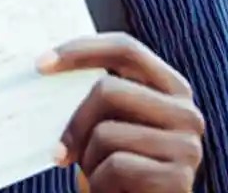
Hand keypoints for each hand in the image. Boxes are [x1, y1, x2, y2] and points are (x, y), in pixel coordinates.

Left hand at [38, 33, 204, 191]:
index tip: (41, 64)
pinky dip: (100, 184)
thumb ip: (97, 99)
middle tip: (60, 151)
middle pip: (108, 90)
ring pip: (106, 133)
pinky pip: (116, 166)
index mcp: (171, 88)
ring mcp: (187, 146)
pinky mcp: (178, 179)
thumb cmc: (118, 170)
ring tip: (99, 176)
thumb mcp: (108, 126)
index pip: (125, 49)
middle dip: (75, 123)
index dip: (82, 50)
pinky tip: (111, 192)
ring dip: (88, 161)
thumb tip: (48, 67)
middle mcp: (186, 113)